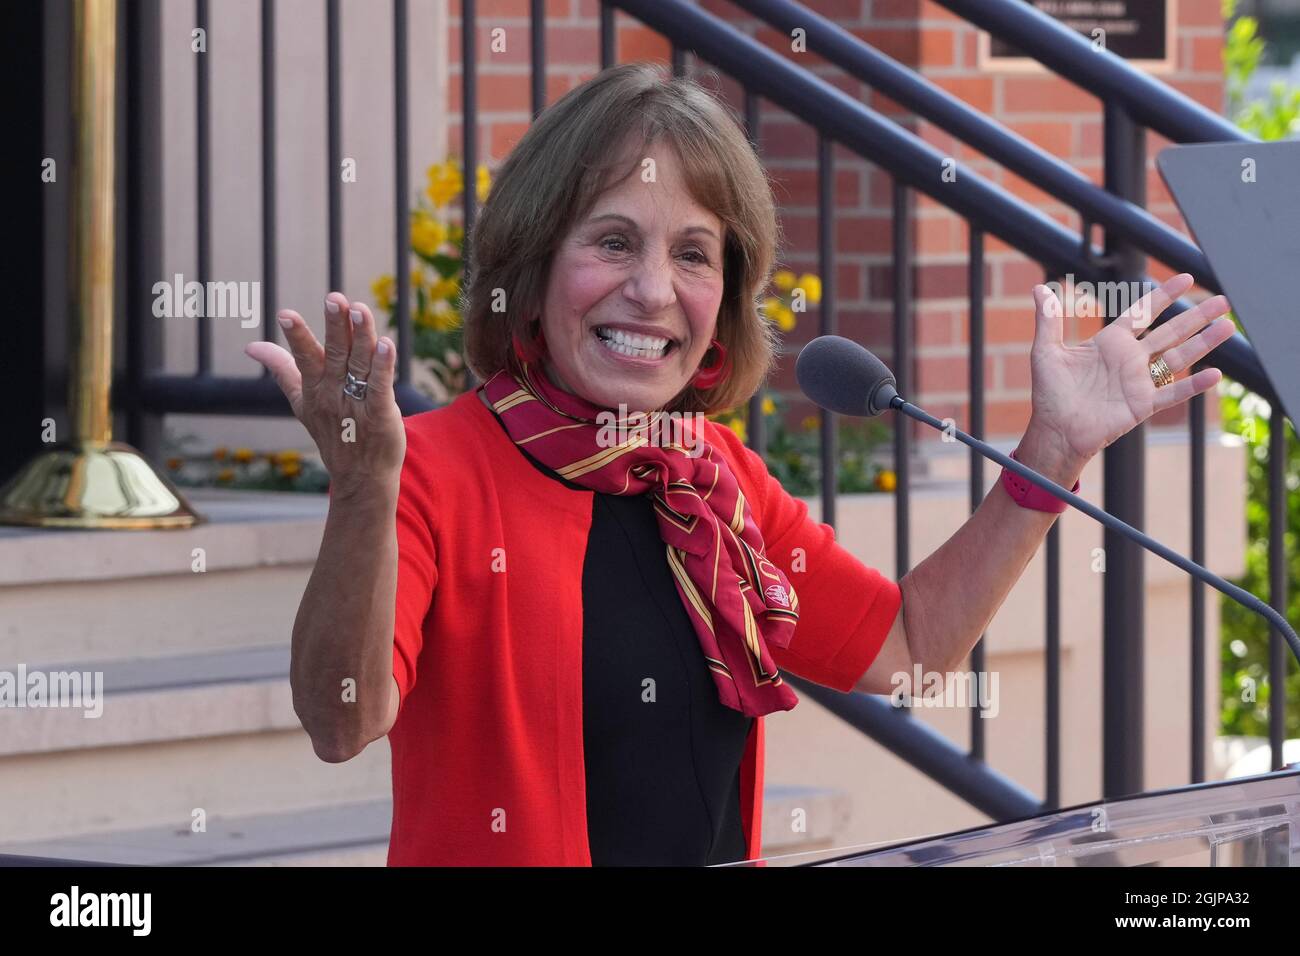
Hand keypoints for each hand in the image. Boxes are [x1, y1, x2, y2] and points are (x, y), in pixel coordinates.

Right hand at [243, 293, 405, 498]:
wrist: (361, 476)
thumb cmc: (333, 432)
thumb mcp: (301, 402)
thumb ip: (281, 370)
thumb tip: (251, 347)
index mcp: (314, 388)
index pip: (304, 358)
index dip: (297, 336)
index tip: (285, 314)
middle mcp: (333, 393)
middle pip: (334, 354)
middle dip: (335, 326)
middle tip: (335, 299)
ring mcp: (357, 404)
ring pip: (360, 364)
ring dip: (362, 336)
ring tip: (361, 310)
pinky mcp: (381, 414)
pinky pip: (381, 387)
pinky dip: (384, 366)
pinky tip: (387, 344)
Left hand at [1024, 273, 1233, 474]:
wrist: (1054, 431)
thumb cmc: (1049, 393)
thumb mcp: (1046, 351)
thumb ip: (1048, 319)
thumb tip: (1040, 288)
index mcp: (1111, 342)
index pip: (1143, 313)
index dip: (1164, 296)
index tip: (1186, 278)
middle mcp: (1130, 359)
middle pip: (1171, 331)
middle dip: (1196, 316)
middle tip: (1222, 301)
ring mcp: (1139, 381)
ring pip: (1179, 357)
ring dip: (1204, 343)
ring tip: (1228, 326)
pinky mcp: (1143, 405)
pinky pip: (1173, 393)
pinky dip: (1193, 385)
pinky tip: (1215, 373)